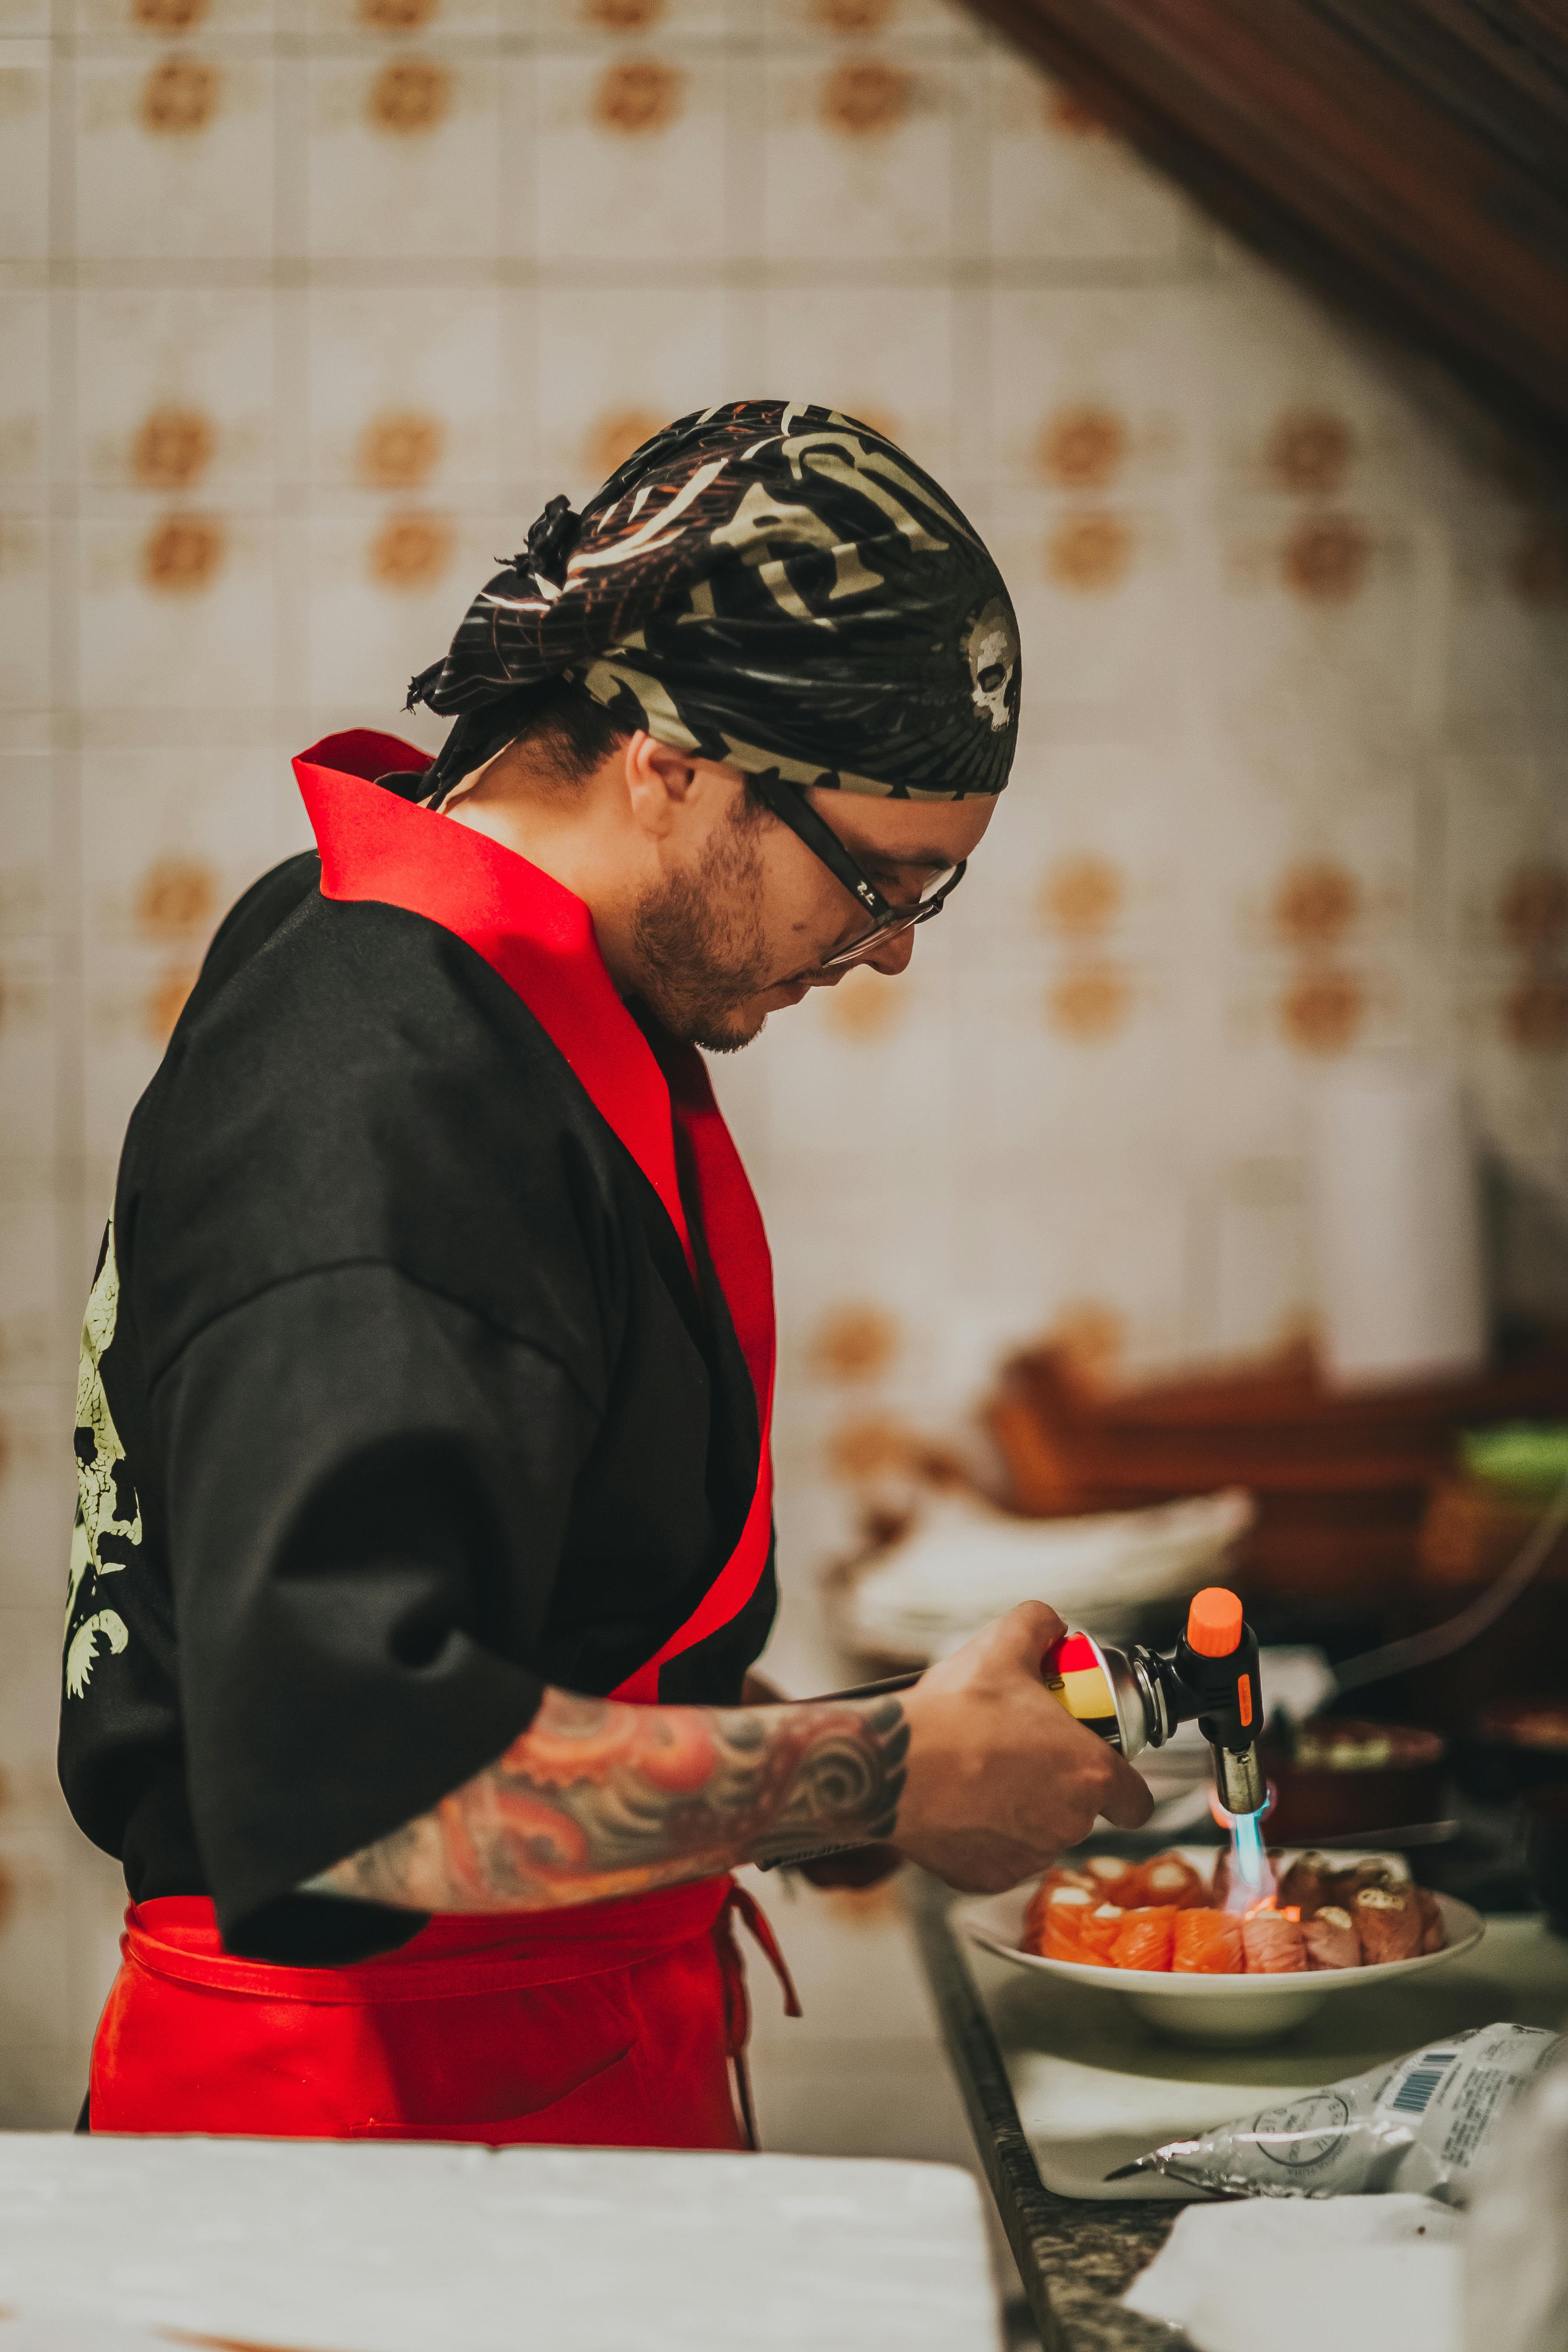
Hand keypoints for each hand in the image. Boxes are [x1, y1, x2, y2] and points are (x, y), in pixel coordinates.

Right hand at [892, 1602, 1153, 1893]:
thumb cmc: (954, 1713)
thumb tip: (1050, 1624)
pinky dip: (985, 1835)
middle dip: (1057, 1785)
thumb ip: (1038, 1625)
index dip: (1123, 1787)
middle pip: (1080, 1811)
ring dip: (1022, 1810)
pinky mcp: (986, 1878)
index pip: (1136, 1801)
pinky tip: (959, 1803)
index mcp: (1088, 1772)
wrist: (892, 1765)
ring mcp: (1027, 1856)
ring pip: (1039, 1834)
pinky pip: (999, 1856)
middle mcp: (1067, 1824)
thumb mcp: (1001, 1646)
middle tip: (1020, 1752)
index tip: (1101, 1770)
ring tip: (982, 1773)